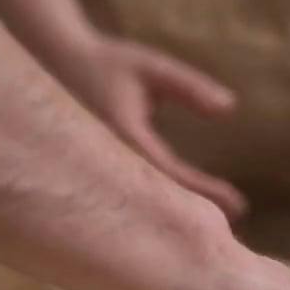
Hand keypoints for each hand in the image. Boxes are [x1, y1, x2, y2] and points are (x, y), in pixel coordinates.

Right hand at [51, 31, 245, 223]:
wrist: (50, 62)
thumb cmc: (106, 62)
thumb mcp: (152, 68)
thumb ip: (189, 87)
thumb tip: (229, 108)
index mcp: (123, 136)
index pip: (172, 174)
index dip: (205, 191)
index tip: (239, 205)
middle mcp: (107, 161)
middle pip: (156, 203)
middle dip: (193, 215)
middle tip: (234, 226)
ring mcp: (96, 173)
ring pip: (140, 207)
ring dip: (175, 218)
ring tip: (215, 227)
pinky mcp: (92, 177)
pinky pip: (127, 199)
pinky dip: (156, 209)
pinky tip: (178, 215)